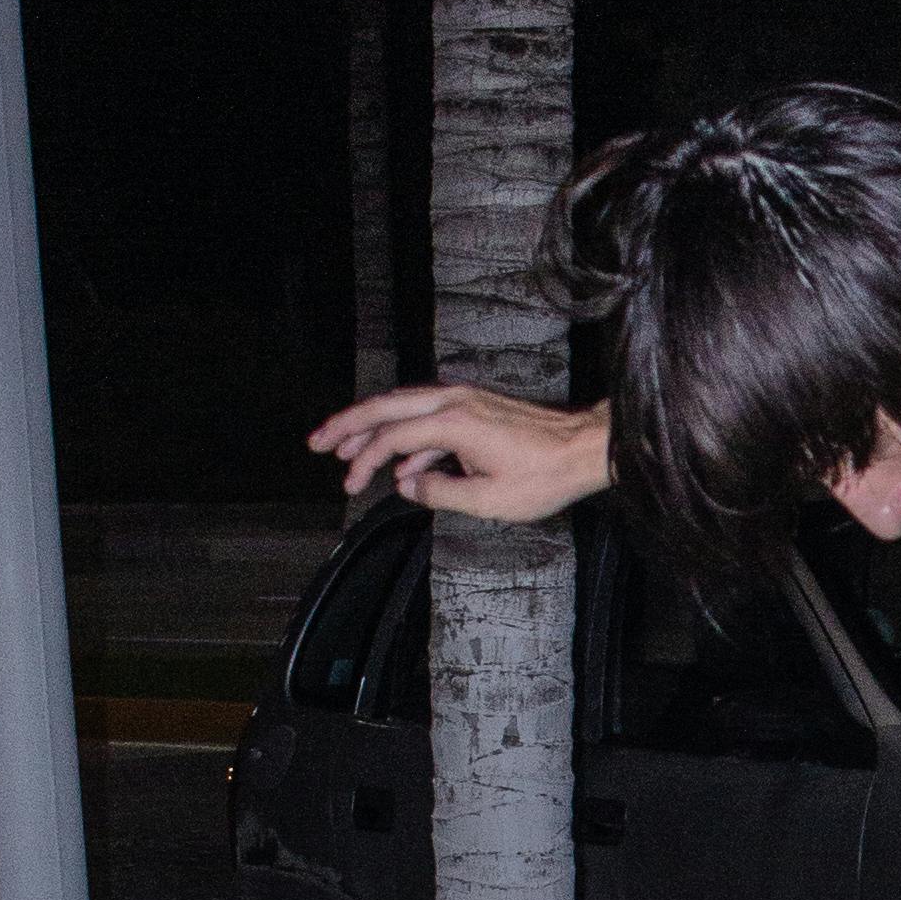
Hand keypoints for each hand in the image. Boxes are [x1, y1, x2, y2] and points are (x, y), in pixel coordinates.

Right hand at [308, 383, 608, 519]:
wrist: (583, 450)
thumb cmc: (544, 475)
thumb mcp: (489, 498)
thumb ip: (440, 492)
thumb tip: (407, 487)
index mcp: (452, 422)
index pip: (392, 438)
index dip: (364, 460)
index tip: (349, 483)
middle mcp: (453, 402)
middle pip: (385, 407)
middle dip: (347, 425)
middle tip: (316, 442)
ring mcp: (464, 401)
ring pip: (404, 408)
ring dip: (373, 428)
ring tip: (346, 451)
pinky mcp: (474, 408)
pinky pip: (428, 419)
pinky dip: (408, 438)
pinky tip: (401, 466)